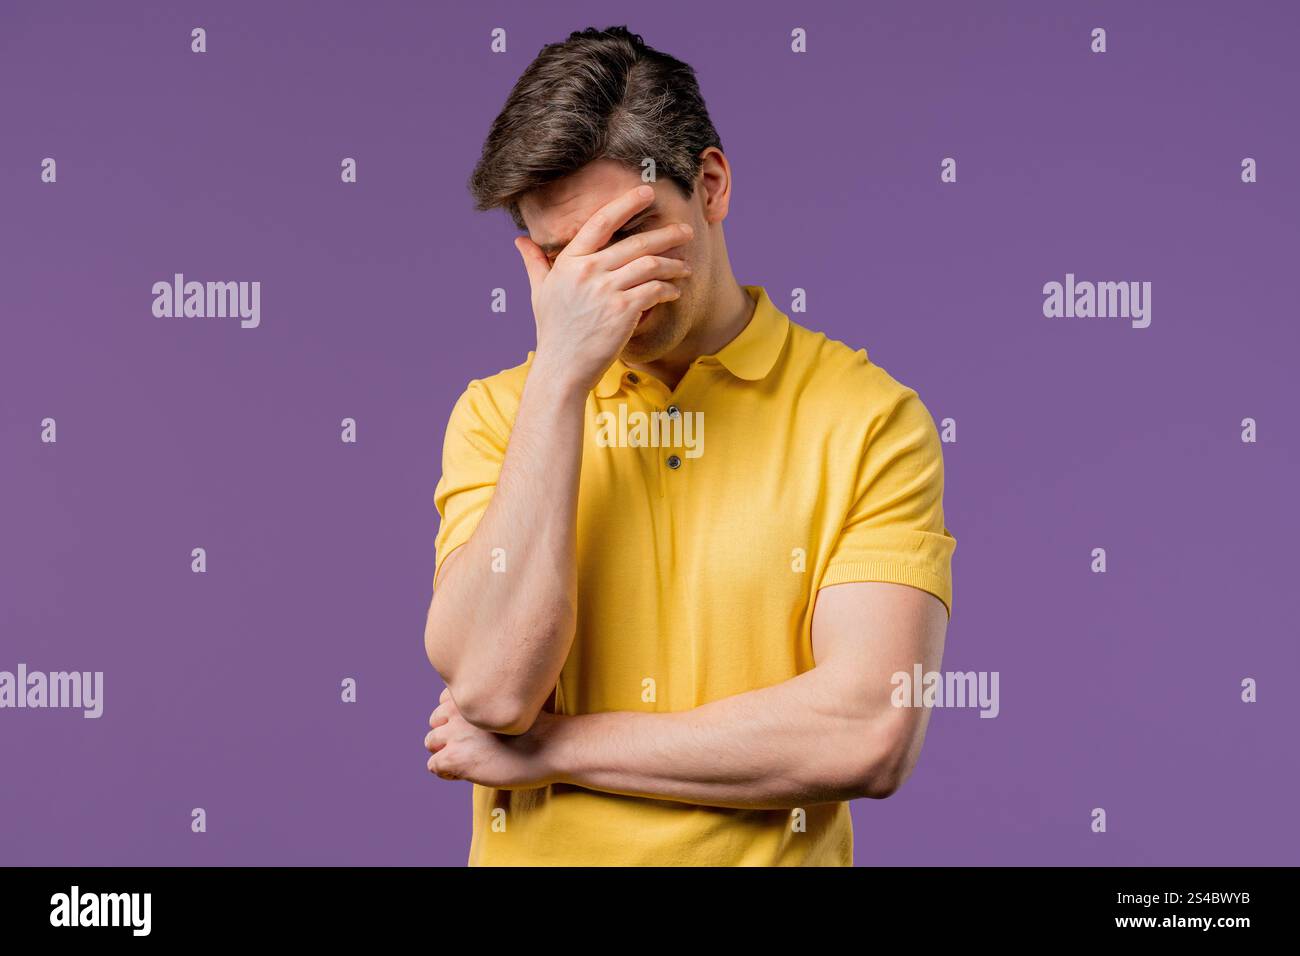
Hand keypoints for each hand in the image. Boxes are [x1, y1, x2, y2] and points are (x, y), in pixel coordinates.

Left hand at [425, 687, 558, 788]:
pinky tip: (470, 772)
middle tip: (473, 747)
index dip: (458, 718)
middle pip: (435, 722)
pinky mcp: (456, 757)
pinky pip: (434, 766)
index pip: (444, 702)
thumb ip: (486, 704)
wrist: (553, 745)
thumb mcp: (510, 703)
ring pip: (431, 743)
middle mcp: (459, 709)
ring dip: (446, 753)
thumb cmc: (539, 726)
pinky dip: (447, 772)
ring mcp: (455, 733)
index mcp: (473, 691)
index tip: (476, 728)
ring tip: (471, 760)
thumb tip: (472, 723)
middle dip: (449, 734)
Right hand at [515, 184, 693, 390]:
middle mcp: (588, 271)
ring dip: (672, 264)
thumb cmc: (552, 331)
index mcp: (569, 261)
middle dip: (666, 234)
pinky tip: (674, 292)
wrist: (562, 368)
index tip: (645, 193)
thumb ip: (534, 262)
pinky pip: (654, 291)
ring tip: (685, 266)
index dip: (625, 203)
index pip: (600, 222)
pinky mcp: (623, 312)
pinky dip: (668, 290)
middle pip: (636, 243)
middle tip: (685, 230)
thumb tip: (519, 240)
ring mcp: (606, 291)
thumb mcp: (539, 292)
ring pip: (650, 265)